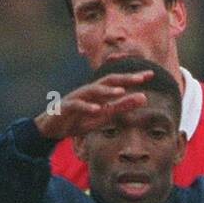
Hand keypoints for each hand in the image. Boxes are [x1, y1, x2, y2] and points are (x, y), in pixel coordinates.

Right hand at [34, 71, 153, 141]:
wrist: (52, 127)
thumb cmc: (79, 120)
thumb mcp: (103, 116)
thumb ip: (121, 107)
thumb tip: (143, 98)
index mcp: (99, 93)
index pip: (119, 82)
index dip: (133, 78)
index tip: (151, 75)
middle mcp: (89, 91)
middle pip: (108, 81)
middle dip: (124, 78)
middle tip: (140, 78)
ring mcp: (78, 97)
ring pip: (93, 90)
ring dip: (107, 91)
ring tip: (120, 92)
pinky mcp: (67, 107)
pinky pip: (78, 105)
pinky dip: (87, 107)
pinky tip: (96, 109)